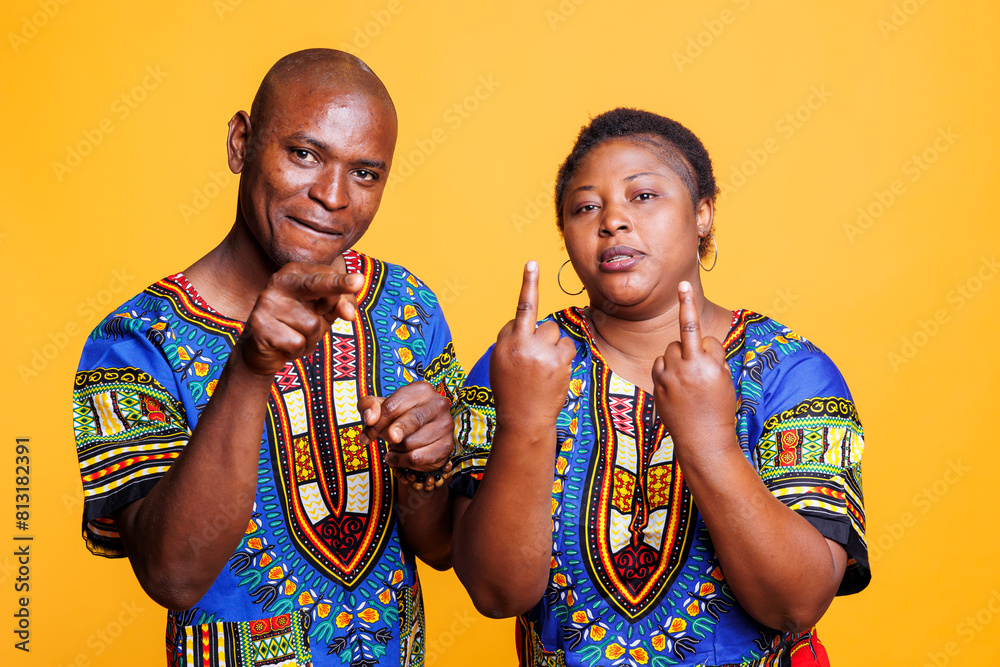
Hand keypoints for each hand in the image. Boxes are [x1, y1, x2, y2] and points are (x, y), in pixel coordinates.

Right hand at [237, 262, 362, 376]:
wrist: (262, 350)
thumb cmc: (298, 325)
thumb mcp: (324, 312)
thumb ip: (339, 305)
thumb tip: (348, 312)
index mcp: (295, 272)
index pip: (326, 273)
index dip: (343, 287)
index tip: (359, 282)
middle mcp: (278, 282)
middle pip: (315, 284)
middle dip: (337, 284)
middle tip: (358, 281)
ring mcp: (266, 302)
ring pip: (312, 324)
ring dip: (312, 338)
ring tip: (296, 335)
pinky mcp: (259, 325)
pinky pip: (297, 342)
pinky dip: (298, 350)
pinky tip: (284, 345)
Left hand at [358, 381, 453, 479]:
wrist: (424, 433)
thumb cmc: (401, 416)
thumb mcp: (382, 407)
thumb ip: (369, 406)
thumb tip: (370, 417)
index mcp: (421, 390)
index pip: (393, 407)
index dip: (376, 424)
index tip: (366, 436)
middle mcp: (437, 404)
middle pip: (410, 421)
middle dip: (392, 433)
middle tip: (386, 439)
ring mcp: (445, 425)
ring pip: (411, 443)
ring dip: (396, 449)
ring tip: (396, 445)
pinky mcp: (447, 445)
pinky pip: (418, 458)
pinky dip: (403, 461)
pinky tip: (399, 457)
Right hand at [490, 261, 575, 430]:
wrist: (523, 421)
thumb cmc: (510, 391)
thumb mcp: (499, 363)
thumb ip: (511, 339)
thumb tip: (527, 323)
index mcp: (506, 342)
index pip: (520, 309)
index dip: (528, 284)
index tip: (533, 263)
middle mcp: (523, 344)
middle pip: (541, 322)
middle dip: (541, 337)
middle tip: (534, 362)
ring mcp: (543, 353)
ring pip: (555, 333)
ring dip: (553, 347)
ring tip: (543, 370)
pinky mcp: (559, 363)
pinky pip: (567, 347)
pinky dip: (563, 357)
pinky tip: (554, 374)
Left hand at [652, 282, 736, 456]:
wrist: (704, 440)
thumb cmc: (719, 408)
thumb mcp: (725, 379)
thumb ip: (713, 357)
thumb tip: (699, 339)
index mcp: (710, 364)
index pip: (703, 333)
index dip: (698, 320)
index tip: (682, 285)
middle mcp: (688, 368)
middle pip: (684, 339)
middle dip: (692, 349)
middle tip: (701, 373)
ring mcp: (670, 377)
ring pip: (670, 350)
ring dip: (678, 358)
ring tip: (688, 382)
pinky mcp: (658, 385)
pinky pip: (659, 363)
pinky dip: (666, 369)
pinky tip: (676, 385)